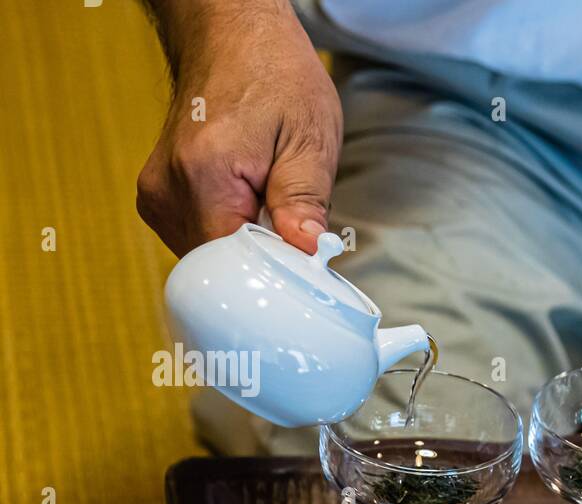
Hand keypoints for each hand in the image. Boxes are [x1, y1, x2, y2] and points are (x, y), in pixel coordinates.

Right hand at [136, 9, 341, 256]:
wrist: (231, 37)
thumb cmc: (274, 77)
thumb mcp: (309, 138)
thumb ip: (305, 201)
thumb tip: (306, 252)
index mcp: (204, 175)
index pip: (235, 265)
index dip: (274, 272)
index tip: (302, 260)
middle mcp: (168, 190)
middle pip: (221, 267)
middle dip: (264, 259)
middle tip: (291, 223)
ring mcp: (157, 196)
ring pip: (210, 258)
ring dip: (246, 246)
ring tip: (267, 201)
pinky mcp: (158, 198)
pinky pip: (199, 240)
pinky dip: (230, 233)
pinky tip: (248, 202)